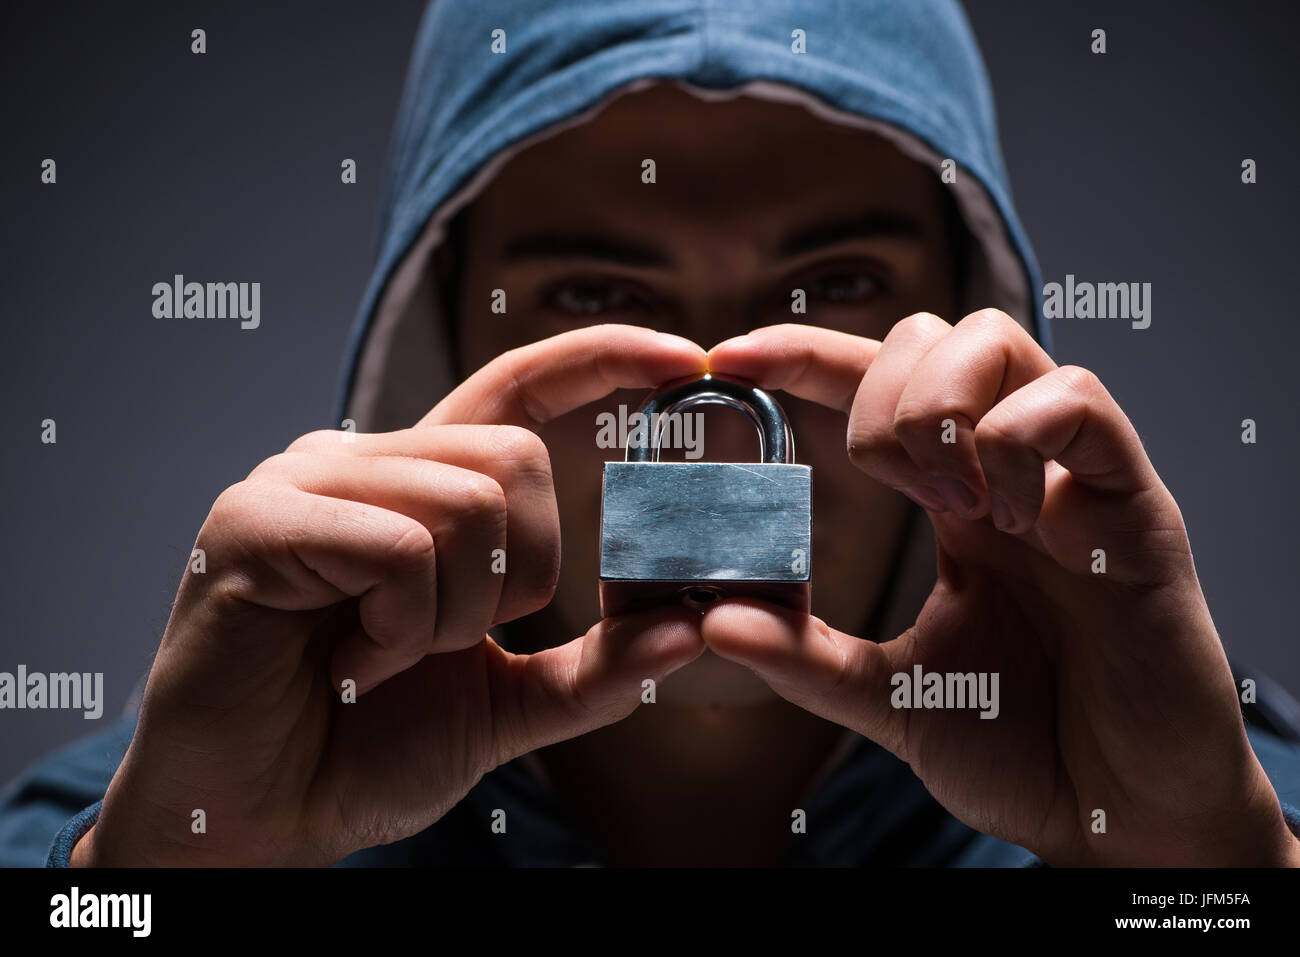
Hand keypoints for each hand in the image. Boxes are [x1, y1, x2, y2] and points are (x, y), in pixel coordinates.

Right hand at [74, 325, 708, 865]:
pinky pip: (401, 545)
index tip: (682, 356)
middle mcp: (361, 460)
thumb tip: (692, 629)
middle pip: (514, 457)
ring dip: (453, 616)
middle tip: (444, 642)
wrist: (257, 820)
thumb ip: (596, 669)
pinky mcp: (254, 520)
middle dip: (519, 575)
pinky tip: (350, 663)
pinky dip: (402, 624)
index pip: (517, 385)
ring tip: (383, 658)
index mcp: (419, 485)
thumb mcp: (506, 704)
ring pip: (467, 501)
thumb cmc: (365, 748)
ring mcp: (302, 481)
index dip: (600, 359)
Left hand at [701, 313, 1299, 866]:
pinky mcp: (1135, 504)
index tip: (730, 359)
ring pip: (998, 340)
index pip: (871, 386)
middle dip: (876, 392)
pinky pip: (1078, 402)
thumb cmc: (1023, 749)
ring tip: (948, 504)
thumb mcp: (891, 698)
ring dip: (938, 408)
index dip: (801, 355)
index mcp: (950, 499)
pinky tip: (1005, 518)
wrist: (1120, 817)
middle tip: (891, 486)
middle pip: (934, 336)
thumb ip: (807, 658)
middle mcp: (1008, 470)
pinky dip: (1015, 440)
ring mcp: (1072, 478)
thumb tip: (714, 619)